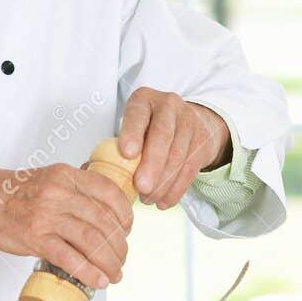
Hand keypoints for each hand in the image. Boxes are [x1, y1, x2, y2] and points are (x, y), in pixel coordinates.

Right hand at [0, 163, 133, 287]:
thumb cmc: (13, 194)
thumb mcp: (49, 179)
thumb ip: (75, 190)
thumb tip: (103, 213)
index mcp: (66, 175)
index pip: (109, 193)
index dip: (125, 216)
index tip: (127, 230)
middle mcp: (59, 193)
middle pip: (104, 222)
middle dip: (120, 247)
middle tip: (121, 259)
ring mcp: (47, 215)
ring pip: (92, 241)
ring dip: (110, 262)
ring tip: (115, 274)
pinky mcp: (35, 237)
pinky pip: (70, 258)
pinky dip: (89, 272)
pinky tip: (98, 280)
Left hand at [118, 89, 231, 208]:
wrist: (191, 120)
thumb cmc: (150, 126)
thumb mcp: (133, 124)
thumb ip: (120, 142)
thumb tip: (98, 172)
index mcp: (144, 99)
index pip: (138, 114)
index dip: (132, 133)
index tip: (127, 154)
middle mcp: (169, 106)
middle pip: (162, 135)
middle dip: (152, 164)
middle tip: (141, 187)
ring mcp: (189, 122)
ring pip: (178, 156)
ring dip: (163, 183)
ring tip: (148, 198)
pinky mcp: (202, 141)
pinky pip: (190, 169)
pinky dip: (176, 189)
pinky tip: (164, 201)